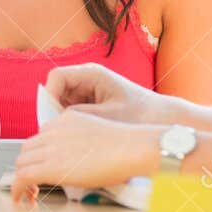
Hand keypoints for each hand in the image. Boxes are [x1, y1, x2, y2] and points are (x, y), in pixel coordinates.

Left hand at [12, 111, 159, 202]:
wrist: (132, 148)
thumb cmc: (125, 146)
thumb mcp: (96, 135)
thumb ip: (79, 144)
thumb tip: (75, 163)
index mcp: (65, 120)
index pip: (40, 137)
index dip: (37, 155)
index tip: (41, 167)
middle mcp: (54, 131)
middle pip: (26, 150)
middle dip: (26, 166)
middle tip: (33, 183)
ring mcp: (51, 148)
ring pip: (22, 163)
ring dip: (22, 179)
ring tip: (29, 194)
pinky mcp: (52, 166)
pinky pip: (24, 177)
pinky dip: (19, 189)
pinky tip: (22, 199)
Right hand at [44, 63, 173, 124]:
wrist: (162, 120)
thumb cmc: (140, 115)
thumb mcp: (108, 116)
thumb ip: (80, 116)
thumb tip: (55, 122)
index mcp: (92, 74)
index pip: (57, 77)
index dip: (49, 95)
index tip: (52, 119)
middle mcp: (87, 80)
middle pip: (56, 90)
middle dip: (54, 111)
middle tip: (59, 133)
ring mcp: (88, 92)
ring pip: (61, 103)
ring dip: (62, 119)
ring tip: (73, 136)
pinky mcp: (90, 105)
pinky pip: (71, 112)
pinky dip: (71, 124)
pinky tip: (81, 136)